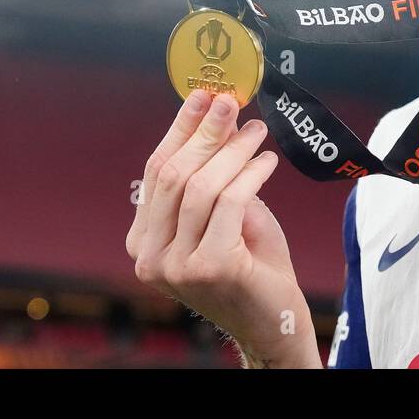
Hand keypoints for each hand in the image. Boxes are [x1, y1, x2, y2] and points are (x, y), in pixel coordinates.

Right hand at [126, 90, 321, 367]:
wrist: (274, 322)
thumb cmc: (251, 266)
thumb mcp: (226, 214)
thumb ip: (215, 175)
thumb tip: (219, 118)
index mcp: (144, 242)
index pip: (156, 171)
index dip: (180, 129)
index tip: (201, 96)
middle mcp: (151, 256)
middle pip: (174, 175)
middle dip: (204, 132)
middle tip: (230, 104)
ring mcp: (177, 266)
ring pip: (200, 186)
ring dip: (232, 150)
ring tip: (257, 132)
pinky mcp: (210, 267)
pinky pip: (230, 202)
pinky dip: (251, 174)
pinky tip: (267, 161)